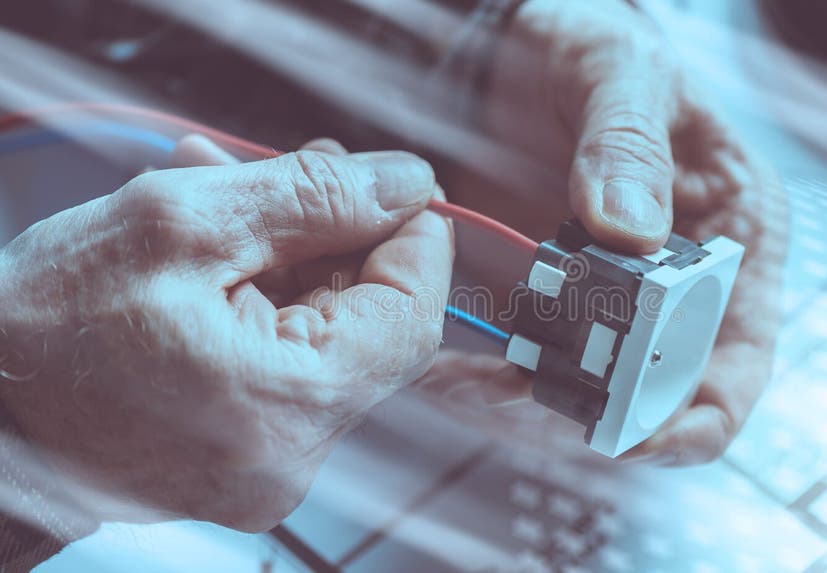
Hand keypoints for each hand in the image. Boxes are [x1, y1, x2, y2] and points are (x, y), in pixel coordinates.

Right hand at [0, 137, 452, 530]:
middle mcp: (290, 457)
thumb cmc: (42, 330)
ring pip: (323, 339)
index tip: (392, 187)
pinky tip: (224, 254)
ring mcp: (265, 465)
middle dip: (341, 236)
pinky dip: (265, 303)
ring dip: (294, 259)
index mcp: (289, 407)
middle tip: (304, 173)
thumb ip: (311, 199)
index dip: (414, 240)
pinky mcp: (240, 459)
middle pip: (368, 326)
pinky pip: (285, 368)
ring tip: (235, 197)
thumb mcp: (181, 225)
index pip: (412, 317)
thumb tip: (404, 184)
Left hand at [423, 0, 787, 463]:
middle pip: (654, 395)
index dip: (696, 418)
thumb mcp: (620, 72)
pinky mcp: (545, 302)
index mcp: (732, 237)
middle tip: (522, 397)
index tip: (632, 436)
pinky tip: (445, 371)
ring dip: (525, 407)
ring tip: (468, 384)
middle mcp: (677, 286)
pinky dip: (484, 382)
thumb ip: (630, 144)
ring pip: (581, 394)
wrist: (509, 45)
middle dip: (591, 414)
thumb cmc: (587, 43)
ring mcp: (608, 301)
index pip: (738, 360)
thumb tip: (632, 234)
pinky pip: (520, 367)